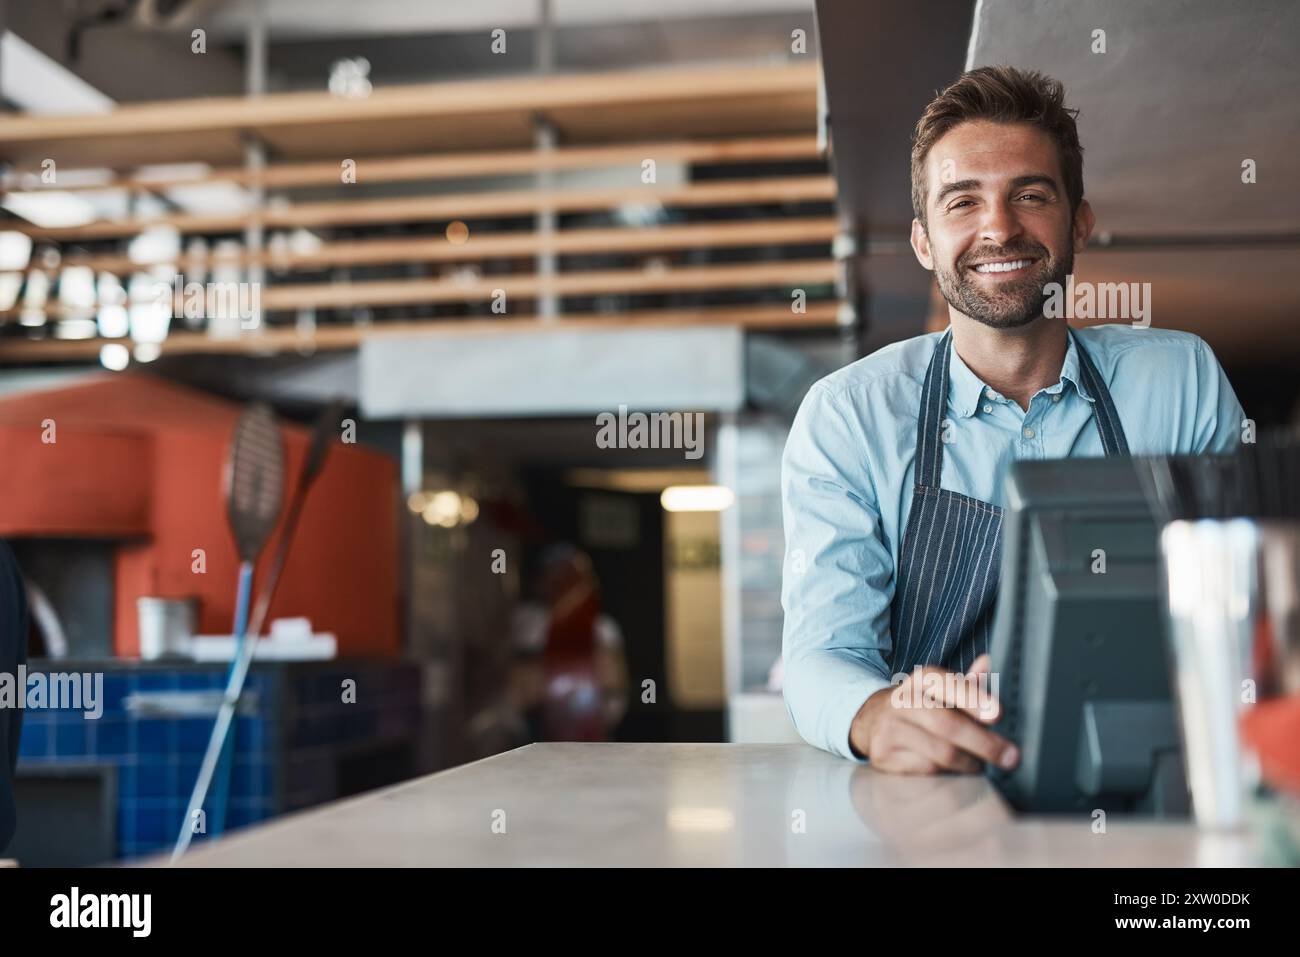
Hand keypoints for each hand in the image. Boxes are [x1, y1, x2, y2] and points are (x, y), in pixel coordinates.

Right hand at [848, 654, 1019, 773]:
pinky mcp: (884, 755)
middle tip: (1011, 757)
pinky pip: (927, 771)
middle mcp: (902, 701)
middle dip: (984, 743)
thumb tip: (988, 662)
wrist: (870, 722)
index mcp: (920, 680)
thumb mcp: (940, 692)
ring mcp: (890, 729)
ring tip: (979, 764)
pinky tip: (954, 771)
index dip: (972, 698)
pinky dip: (948, 774)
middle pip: (947, 724)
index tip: (997, 714)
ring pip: (941, 752)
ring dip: (969, 763)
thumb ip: (967, 684)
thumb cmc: (919, 707)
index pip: (946, 684)